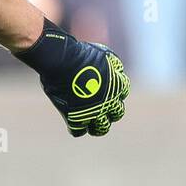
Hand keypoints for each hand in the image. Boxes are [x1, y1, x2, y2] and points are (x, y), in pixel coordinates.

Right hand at [15, 20, 130, 137]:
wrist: (62, 61)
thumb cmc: (79, 54)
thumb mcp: (104, 56)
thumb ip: (111, 66)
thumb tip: (115, 70)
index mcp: (118, 86)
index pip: (123, 94)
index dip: (115, 92)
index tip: (107, 90)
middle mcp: (109, 102)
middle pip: (117, 114)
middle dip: (110, 110)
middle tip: (100, 107)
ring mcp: (93, 112)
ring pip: (101, 128)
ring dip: (96, 125)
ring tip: (88, 120)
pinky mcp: (75, 118)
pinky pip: (78, 131)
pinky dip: (76, 127)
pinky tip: (72, 121)